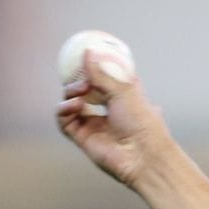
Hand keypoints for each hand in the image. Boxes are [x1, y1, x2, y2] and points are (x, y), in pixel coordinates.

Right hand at [55, 49, 170, 187]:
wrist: (144, 156)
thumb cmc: (143, 124)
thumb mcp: (124, 91)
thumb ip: (102, 72)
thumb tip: (88, 52)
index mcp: (122, 99)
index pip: (104, 80)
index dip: (95, 68)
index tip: (87, 56)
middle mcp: (107, 111)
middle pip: (84, 91)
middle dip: (78, 80)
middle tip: (82, 76)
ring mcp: (94, 125)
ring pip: (71, 104)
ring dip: (70, 93)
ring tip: (80, 90)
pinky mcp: (83, 138)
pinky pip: (65, 121)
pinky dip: (64, 110)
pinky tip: (75, 105)